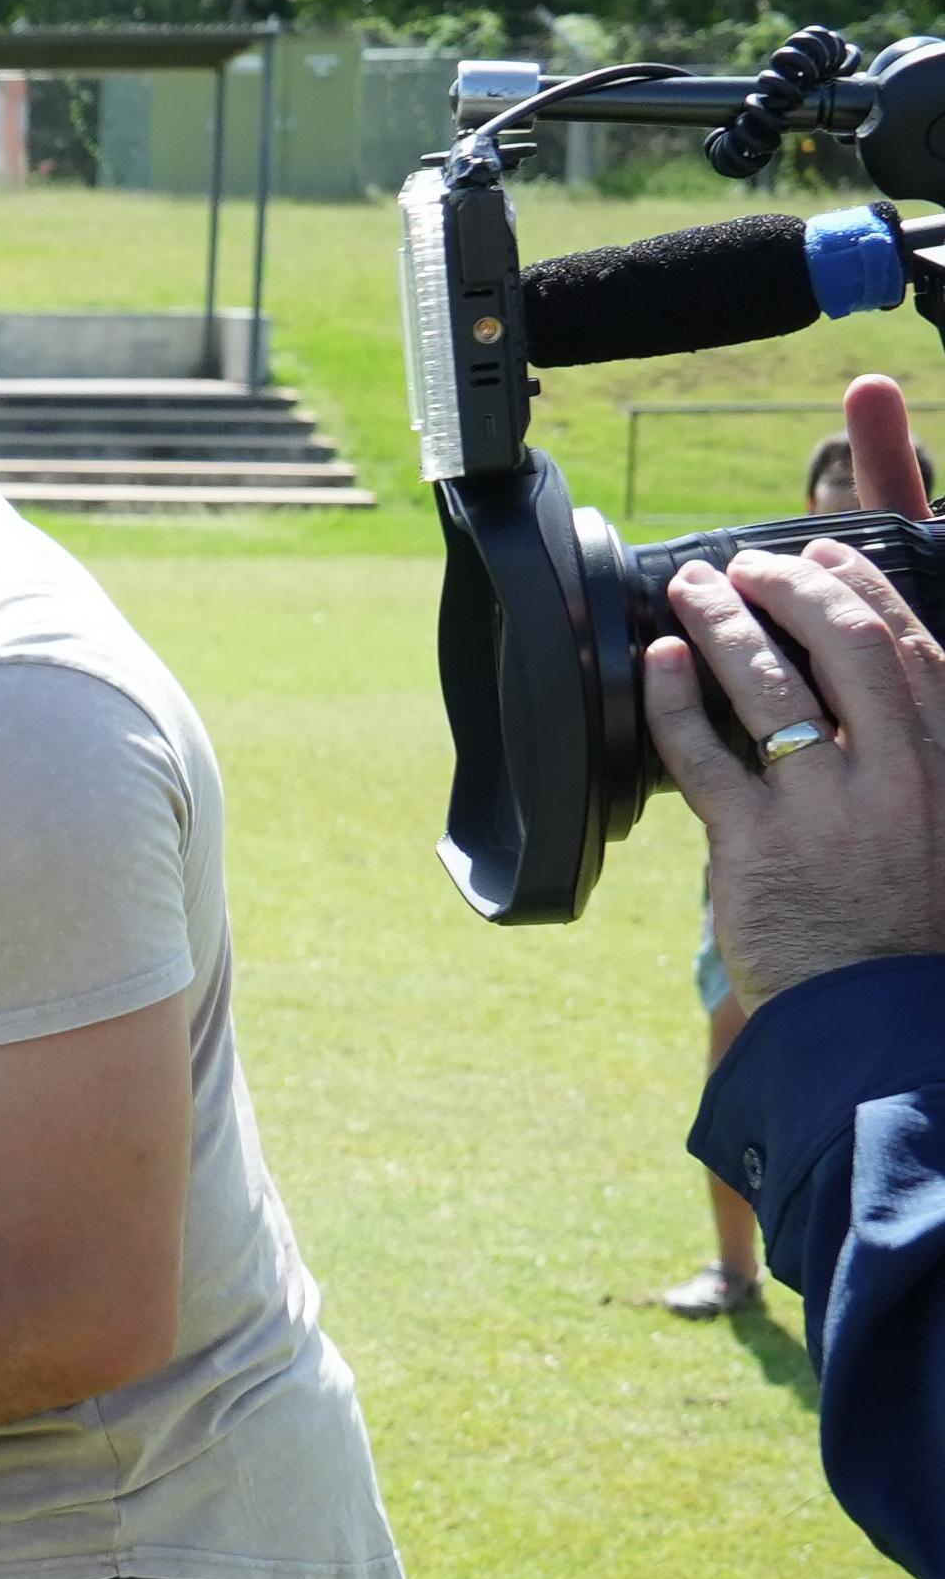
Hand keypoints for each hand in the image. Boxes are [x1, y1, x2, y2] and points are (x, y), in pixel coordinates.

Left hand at [647, 528, 944, 1013]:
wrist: (883, 1023)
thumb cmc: (912, 933)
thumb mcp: (943, 833)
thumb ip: (917, 764)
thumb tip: (865, 706)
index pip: (912, 649)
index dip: (862, 590)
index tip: (822, 555)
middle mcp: (901, 773)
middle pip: (845, 645)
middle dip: (790, 587)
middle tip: (745, 564)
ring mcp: (828, 806)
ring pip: (770, 685)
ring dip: (724, 623)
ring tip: (688, 591)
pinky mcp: (758, 843)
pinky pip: (705, 753)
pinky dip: (677, 700)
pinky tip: (661, 663)